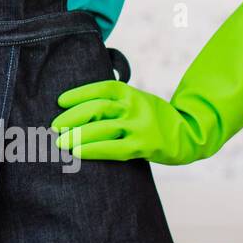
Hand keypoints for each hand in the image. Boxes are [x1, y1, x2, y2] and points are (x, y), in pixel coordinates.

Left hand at [49, 80, 201, 164]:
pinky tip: (78, 152)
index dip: (78, 94)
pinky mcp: (143, 146)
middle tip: (54, 126)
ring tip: (60, 142)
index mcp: (130, 93)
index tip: (60, 101)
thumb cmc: (153, 118)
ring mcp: (140, 127)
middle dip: (72, 117)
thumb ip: (113, 102)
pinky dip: (93, 150)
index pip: (100, 89)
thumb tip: (74, 108)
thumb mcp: (136, 101)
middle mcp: (135, 107)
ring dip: (78, 135)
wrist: (188, 135)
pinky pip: (113, 148)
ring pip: (103, 128)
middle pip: (98, 108)